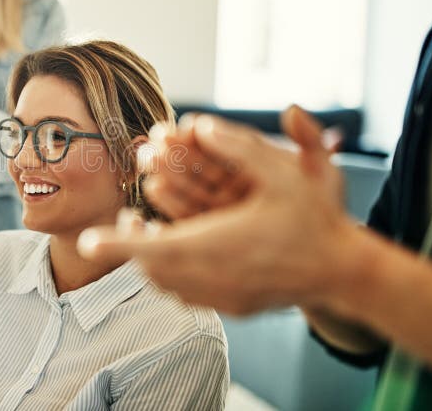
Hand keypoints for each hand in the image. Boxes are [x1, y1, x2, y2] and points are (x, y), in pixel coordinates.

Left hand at [78, 107, 361, 314]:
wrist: (343, 270)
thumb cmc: (315, 219)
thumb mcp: (286, 172)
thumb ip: (242, 144)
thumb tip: (201, 123)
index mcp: (219, 243)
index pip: (153, 246)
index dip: (117, 243)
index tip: (88, 240)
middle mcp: (215, 276)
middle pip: (152, 267)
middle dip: (130, 246)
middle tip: (124, 222)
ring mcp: (223, 297)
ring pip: (166, 285)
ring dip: (150, 261)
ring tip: (145, 234)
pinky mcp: (232, 307)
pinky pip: (187, 296)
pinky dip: (171, 277)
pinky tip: (177, 256)